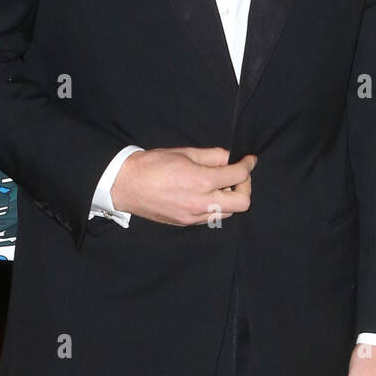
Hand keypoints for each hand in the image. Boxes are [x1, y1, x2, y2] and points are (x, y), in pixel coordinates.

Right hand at [109, 147, 254, 226]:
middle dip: (245, 187)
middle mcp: (201, 203)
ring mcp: (193, 216)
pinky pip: (211, 217)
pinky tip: (206, 195)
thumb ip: (212, 156)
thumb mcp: (185, 152)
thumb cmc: (153, 164)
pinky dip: (216, 206)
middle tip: (237, 176)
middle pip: (243, 203)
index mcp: (201, 181)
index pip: (238, 175)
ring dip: (230, 198)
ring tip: (220, 185)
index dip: (248, 165)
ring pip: (228, 213)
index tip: (249, 159)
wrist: (126, 185)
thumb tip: (230, 158)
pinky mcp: (185, 223)